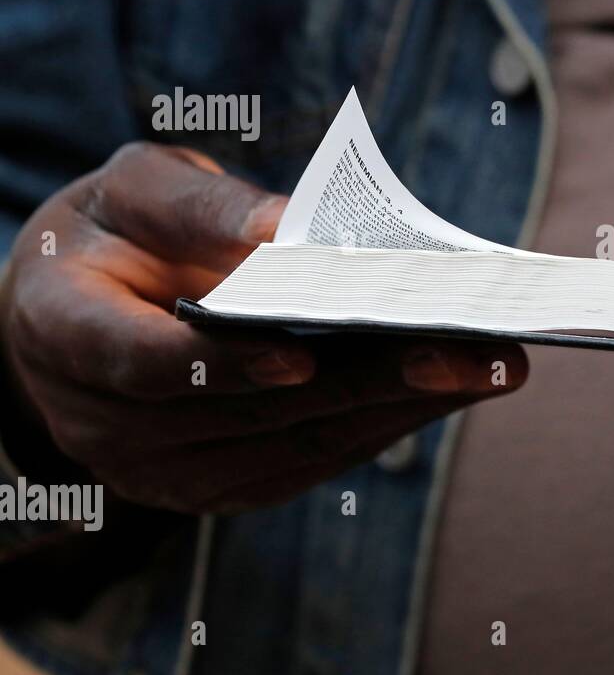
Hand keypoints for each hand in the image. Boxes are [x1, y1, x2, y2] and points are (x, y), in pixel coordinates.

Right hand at [0, 143, 526, 512]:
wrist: (82, 308)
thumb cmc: (112, 235)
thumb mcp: (135, 189)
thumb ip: (202, 208)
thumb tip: (295, 232)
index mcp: (62, 331)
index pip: (143, 364)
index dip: (221, 366)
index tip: (300, 356)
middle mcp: (104, 423)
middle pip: (251, 416)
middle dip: (369, 381)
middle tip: (469, 351)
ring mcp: (161, 469)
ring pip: (294, 448)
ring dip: (399, 409)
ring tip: (488, 366)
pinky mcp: (217, 486)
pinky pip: (309, 464)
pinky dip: (383, 425)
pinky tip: (450, 389)